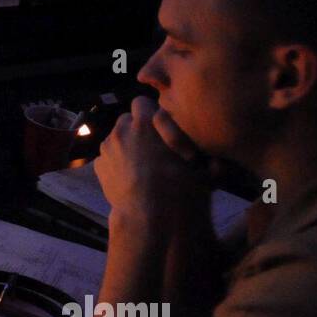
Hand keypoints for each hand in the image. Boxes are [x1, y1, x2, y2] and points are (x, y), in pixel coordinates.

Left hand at [94, 96, 210, 231]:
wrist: (149, 214)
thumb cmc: (178, 186)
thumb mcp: (200, 168)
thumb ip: (204, 156)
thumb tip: (217, 162)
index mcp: (144, 122)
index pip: (141, 102)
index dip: (151, 113)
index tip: (160, 127)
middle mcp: (121, 130)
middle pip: (126, 120)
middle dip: (137, 129)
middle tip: (151, 146)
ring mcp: (107, 148)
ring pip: (116, 138)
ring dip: (126, 146)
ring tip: (140, 165)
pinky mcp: (99, 166)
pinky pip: (108, 157)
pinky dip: (116, 163)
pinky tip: (128, 177)